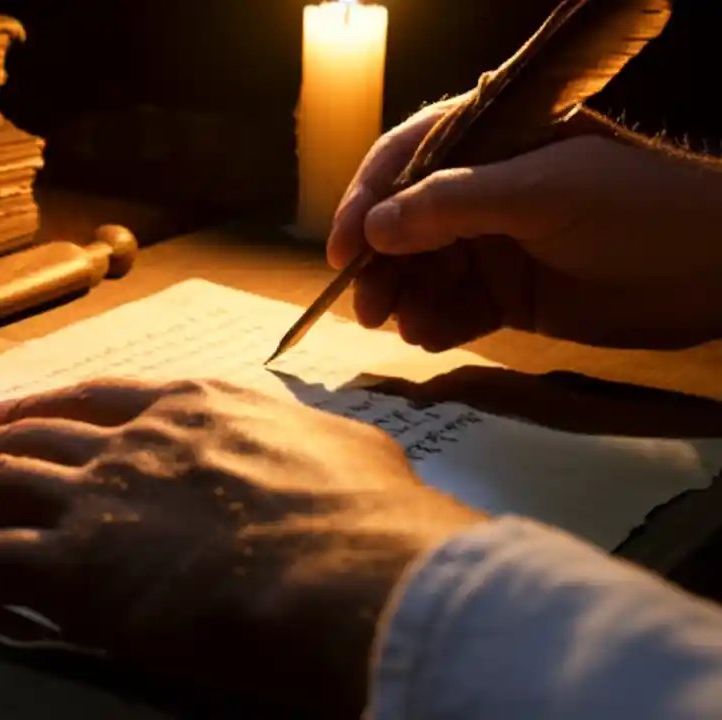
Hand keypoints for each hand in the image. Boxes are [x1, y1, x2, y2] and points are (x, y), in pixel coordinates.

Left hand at [0, 378, 484, 716]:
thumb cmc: (374, 521)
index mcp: (196, 410)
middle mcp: (133, 445)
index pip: (96, 403)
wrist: (355, 569)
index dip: (39, 411)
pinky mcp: (74, 569)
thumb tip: (317, 451)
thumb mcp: (346, 453)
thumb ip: (302, 445)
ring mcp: (98, 501)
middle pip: (22, 441)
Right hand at [328, 100, 721, 350]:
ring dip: (405, 297)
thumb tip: (374, 227)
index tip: (342, 250)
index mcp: (492, 144)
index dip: (366, 200)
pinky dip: (437, 323)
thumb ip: (454, 206)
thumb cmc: (636, 209)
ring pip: (425, 270)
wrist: (716, 270)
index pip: (408, 161)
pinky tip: (433, 335)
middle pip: (405, 223)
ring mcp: (498, 245)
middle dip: (380, 263)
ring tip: (401, 324)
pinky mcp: (513, 295)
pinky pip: (456, 308)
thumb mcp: (542, 194)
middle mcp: (486, 192)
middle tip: (365, 305)